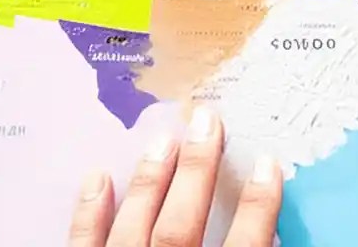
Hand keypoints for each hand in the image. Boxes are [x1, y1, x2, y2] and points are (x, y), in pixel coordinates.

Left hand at [69, 107, 281, 246]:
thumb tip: (274, 236)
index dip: (258, 207)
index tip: (268, 165)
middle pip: (181, 225)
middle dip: (197, 171)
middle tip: (207, 123)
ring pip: (133, 228)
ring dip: (150, 181)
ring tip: (163, 141)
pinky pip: (83, 246)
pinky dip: (89, 213)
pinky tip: (97, 180)